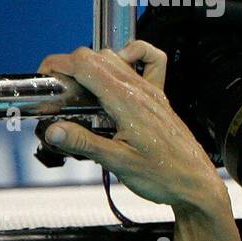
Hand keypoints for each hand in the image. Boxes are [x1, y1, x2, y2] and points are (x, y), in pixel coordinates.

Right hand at [37, 42, 225, 212]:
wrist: (196, 184)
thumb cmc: (165, 176)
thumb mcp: (118, 163)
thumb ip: (84, 143)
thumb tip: (52, 130)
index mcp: (128, 102)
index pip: (87, 65)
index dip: (60, 64)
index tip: (45, 77)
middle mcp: (141, 91)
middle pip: (97, 57)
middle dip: (69, 67)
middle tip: (56, 94)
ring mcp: (151, 93)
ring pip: (116, 59)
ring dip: (91, 67)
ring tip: (78, 93)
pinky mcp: (158, 99)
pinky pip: (150, 63)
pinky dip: (132, 56)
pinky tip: (117, 74)